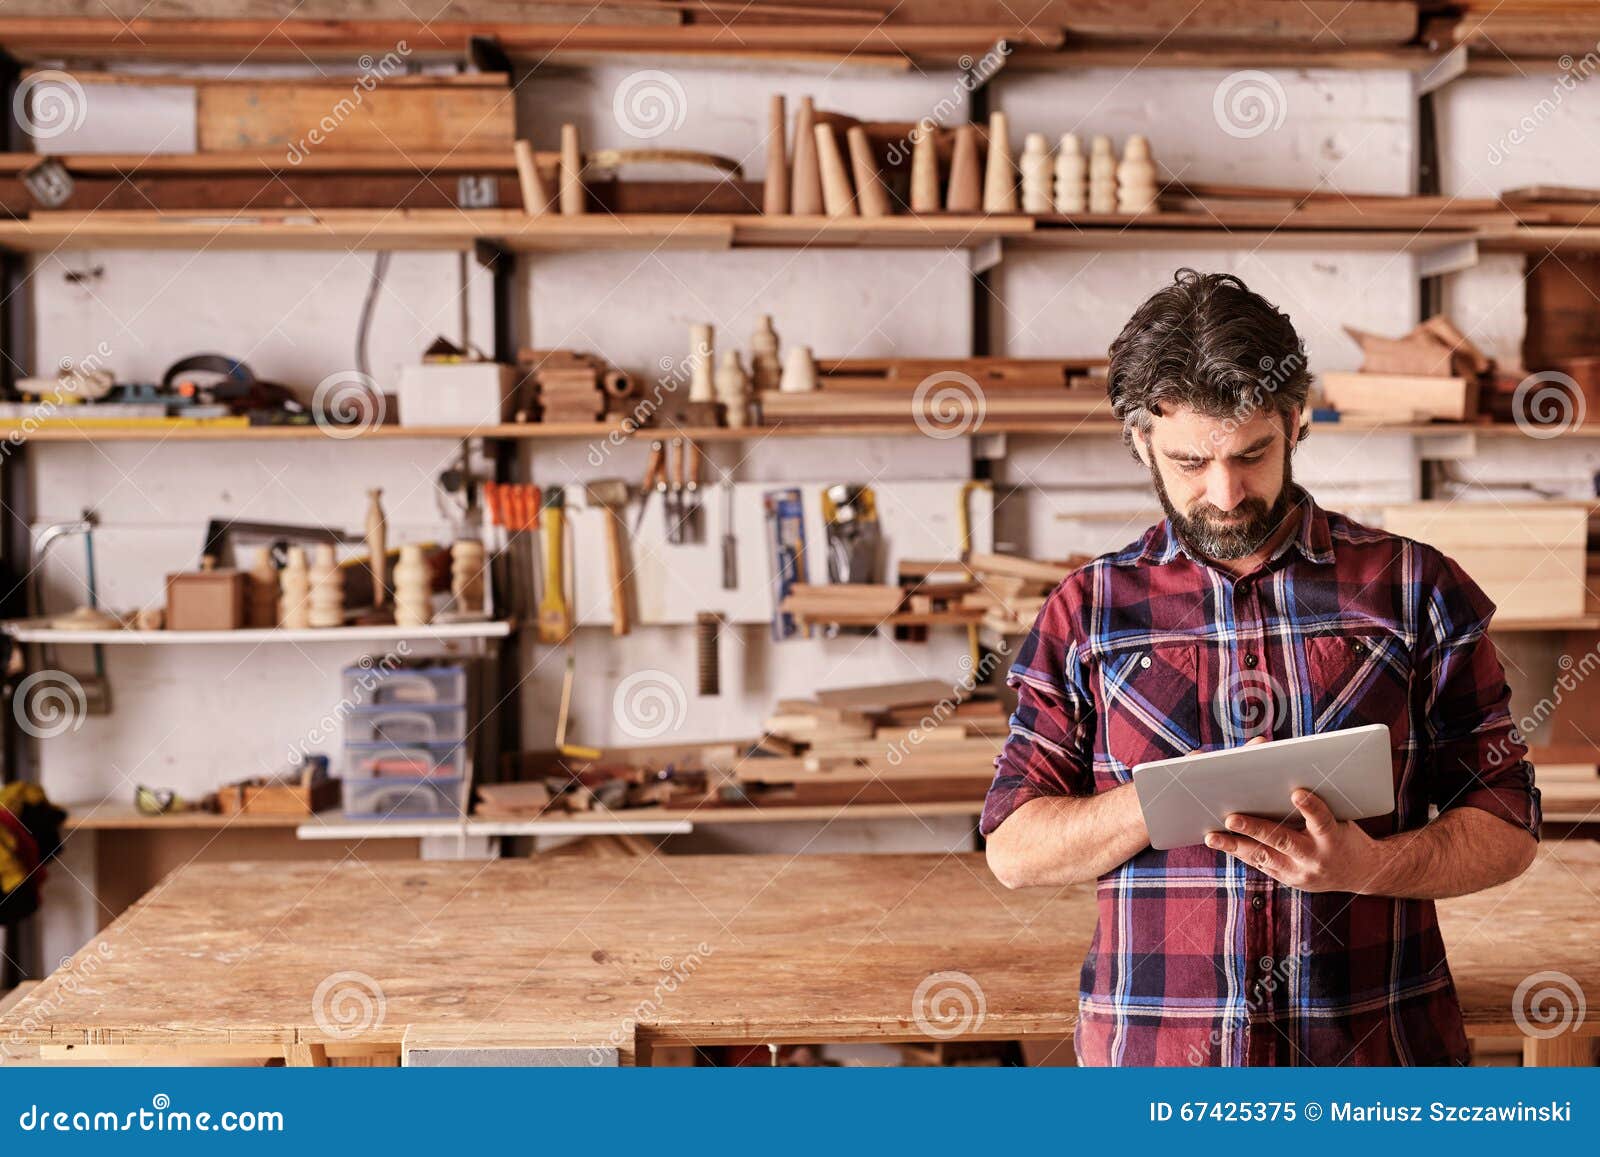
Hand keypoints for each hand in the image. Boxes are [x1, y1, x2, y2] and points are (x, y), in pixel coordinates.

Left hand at [1203, 738, 1389, 893]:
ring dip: (1235, 845)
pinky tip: (1220, 841)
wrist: (1363, 872)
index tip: (1298, 793)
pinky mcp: (1288, 879)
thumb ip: (1314, 794)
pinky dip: (1239, 851)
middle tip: (1231, 817)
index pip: (1323, 820)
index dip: (1311, 808)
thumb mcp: (1341, 812)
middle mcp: (1316, 857)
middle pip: (1282, 840)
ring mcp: (1300, 872)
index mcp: (1334, 837)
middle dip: (1255, 829)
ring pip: (1263, 857)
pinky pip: (1260, 864)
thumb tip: (1272, 759)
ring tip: (1212, 836)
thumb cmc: (1345, 830)